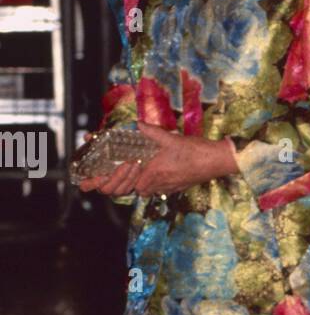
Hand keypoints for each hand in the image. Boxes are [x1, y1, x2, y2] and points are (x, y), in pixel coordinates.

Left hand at [77, 123, 237, 197]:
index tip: (88, 183)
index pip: (122, 182)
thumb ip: (151, 132)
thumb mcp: (170, 138)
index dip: (104, 182)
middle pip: (127, 190)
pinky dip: (144, 183)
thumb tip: (137, 125)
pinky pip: (152, 189)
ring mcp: (164, 188)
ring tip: (122, 174)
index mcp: (152, 173)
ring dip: (130, 183)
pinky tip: (145, 174)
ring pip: (139, 190)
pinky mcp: (172, 188)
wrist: (216, 162)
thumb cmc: (195, 151)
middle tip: (97, 179)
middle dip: (112, 183)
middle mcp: (156, 184)